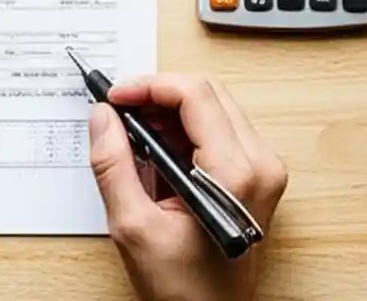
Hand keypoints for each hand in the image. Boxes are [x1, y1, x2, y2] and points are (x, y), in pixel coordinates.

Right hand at [88, 75, 287, 300]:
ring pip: (215, 106)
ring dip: (170, 111)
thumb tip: (103, 118)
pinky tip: (156, 149)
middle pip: (208, 93)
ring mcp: (263, 168)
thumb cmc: (184, 288)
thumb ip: (114, 165)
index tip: (116, 96)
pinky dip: (185, 129)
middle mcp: (260, 164)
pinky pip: (221, 129)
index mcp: (236, 174)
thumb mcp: (134, 227)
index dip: (150, 86)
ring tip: (134, 135)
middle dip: (158, 94)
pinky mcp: (257, 174)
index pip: (196, 95)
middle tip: (120, 111)